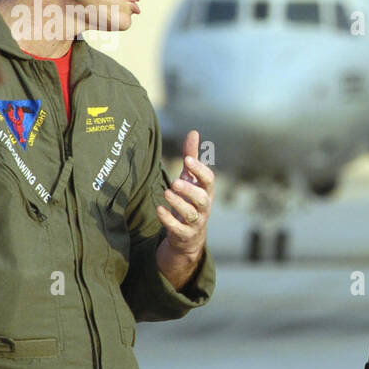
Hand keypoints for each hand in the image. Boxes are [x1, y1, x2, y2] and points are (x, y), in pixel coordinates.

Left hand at [156, 130, 213, 287]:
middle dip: (190, 190)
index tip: (187, 160)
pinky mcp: (183, 234)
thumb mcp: (191, 179)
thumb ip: (192, 156)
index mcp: (206, 191)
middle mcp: (203, 207)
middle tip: (175, 181)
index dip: (200, 170)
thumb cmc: (190, 200)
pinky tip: (159, 209)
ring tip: (167, 192)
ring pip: (191, 214)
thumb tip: (194, 132)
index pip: (209, 180)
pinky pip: (178, 229)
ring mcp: (195, 222)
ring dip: (179, 204)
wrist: (188, 235)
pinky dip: (168, 220)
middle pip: (202, 199)